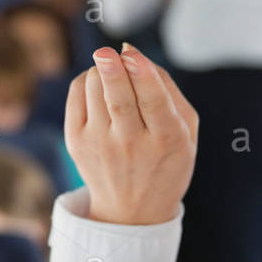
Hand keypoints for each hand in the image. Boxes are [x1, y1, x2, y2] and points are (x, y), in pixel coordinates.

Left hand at [65, 43, 198, 225]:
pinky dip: (86, 80)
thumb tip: (132, 52)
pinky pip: (76, 95)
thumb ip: (167, 88)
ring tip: (113, 73)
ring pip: (94, 90)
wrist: (132, 210)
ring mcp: (100, 144)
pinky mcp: (76, 142)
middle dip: (111, 69)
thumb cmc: (165, 157)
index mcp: (166, 139)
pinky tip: (98, 84)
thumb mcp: (186, 130)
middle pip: (118, 97)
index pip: (152, 101)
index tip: (130, 53)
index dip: (141, 73)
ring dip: (102, 70)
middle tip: (106, 52)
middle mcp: (131, 143)